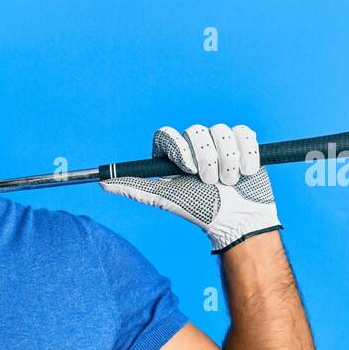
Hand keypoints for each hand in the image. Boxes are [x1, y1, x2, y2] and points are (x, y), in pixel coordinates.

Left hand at [100, 123, 281, 253]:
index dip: (179, 148)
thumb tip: (102, 182)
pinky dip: (246, 154)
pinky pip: (243, 133)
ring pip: (222, 130)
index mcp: (171, 155)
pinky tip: (245, 172)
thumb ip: (134, 188)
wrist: (238, 219)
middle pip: (196, 131)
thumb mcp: (164, 198)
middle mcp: (193, 145)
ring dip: (228, 161)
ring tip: (229, 181)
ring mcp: (218, 141)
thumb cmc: (199, 209)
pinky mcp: (242, 141)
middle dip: (207, 159)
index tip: (188, 168)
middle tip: (210, 182)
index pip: (166, 135)